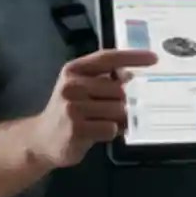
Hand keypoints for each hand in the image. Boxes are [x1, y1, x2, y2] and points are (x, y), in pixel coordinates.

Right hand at [30, 48, 158, 167]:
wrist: (41, 139)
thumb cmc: (69, 111)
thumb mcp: (81, 88)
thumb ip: (103, 79)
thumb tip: (131, 75)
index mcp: (74, 70)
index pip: (108, 58)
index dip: (132, 57)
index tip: (154, 58)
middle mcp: (71, 85)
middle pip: (118, 90)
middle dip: (123, 103)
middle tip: (113, 111)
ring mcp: (72, 107)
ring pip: (117, 110)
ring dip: (118, 119)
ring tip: (104, 123)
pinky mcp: (76, 129)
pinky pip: (110, 128)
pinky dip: (111, 132)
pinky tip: (98, 133)